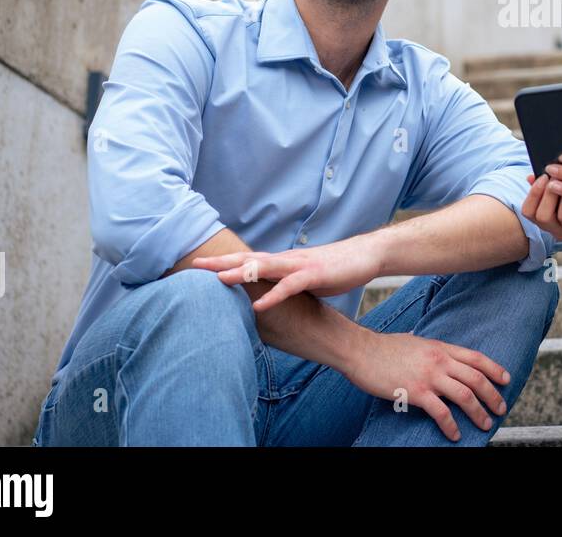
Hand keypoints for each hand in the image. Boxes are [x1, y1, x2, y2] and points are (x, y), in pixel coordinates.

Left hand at [192, 237, 384, 313]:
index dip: (223, 262)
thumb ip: (284, 283)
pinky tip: (258, 306)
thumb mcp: (303, 277)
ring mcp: (300, 266)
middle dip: (222, 262)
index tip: (199, 265)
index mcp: (282, 262)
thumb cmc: (335, 268)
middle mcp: (287, 260)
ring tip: (218, 280)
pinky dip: (273, 296)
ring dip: (242, 273)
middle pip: (249, 259)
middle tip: (195, 264)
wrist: (366, 255)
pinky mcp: (315, 275)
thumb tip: (266, 294)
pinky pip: (290, 286)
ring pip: (265, 268)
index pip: (247, 260)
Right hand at [342, 327, 510, 441]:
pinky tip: (455, 434)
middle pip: (476, 378)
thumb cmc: (384, 347)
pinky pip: (441, 412)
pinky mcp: (416, 392)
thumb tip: (430, 347)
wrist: (361, 351)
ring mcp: (429, 376)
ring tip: (485, 424)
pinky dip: (451, 425)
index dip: (494, 369)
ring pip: (465, 395)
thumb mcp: (414, 341)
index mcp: (441, 347)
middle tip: (501, 409)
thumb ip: (428, 347)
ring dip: (479, 412)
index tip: (506, 379)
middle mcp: (440, 360)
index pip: (476, 357)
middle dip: (493, 396)